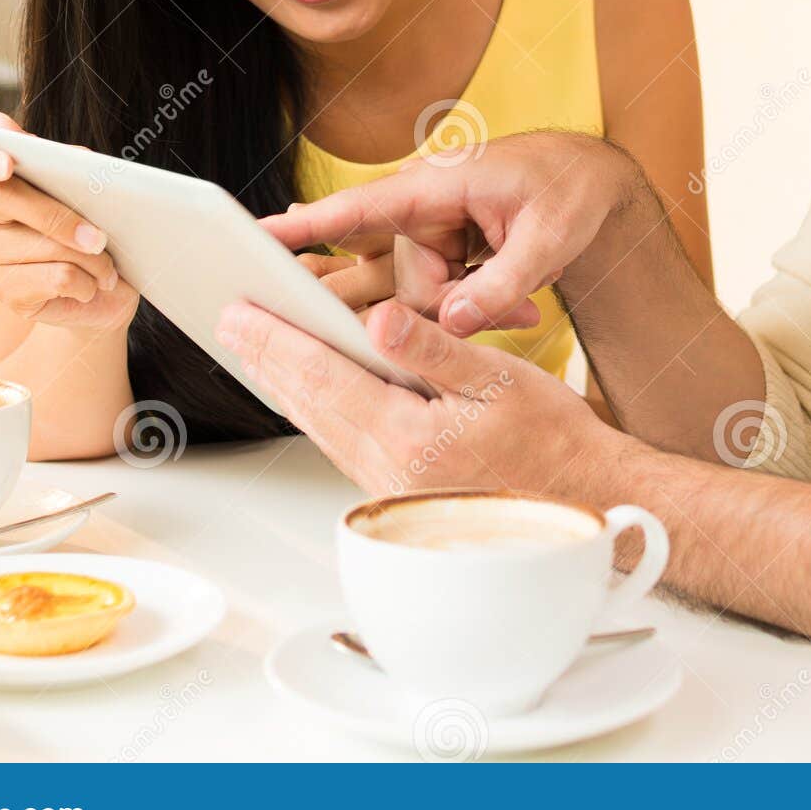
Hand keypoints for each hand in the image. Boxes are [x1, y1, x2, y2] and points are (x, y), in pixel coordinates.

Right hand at [0, 113, 137, 331]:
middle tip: (100, 238)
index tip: (6, 165)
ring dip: (91, 258)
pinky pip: (56, 277)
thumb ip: (71, 167)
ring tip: (106, 267)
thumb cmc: (83, 229)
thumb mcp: (81, 191)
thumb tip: (79, 158)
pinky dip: (86, 283)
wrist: (91, 289)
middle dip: (62, 217)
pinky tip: (89, 286)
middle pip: (5, 196)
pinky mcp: (2, 287)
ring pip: (43, 244)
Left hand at [215, 297, 617, 495]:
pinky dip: (315, 408)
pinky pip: (341, 441)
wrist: (581, 497)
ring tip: (255, 347)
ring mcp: (390, 484)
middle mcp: (388, 468)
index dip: (277, 339)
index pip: (324, 377)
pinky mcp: (400, 488)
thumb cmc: (549, 438)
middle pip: (309, 403)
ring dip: (284, 383)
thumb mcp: (496, 378)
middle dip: (266, 358)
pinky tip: (308, 390)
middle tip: (229, 320)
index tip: (240, 312)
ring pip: (320, 425)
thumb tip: (377, 319)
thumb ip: (431, 348)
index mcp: (408, 436)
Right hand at [260, 131, 638, 336]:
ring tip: (527, 302)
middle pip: (397, 282)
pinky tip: (520, 302)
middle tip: (516, 308)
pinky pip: (439, 297)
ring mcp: (428, 232)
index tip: (253, 238)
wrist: (590, 176)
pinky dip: (476, 306)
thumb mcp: (546, 238)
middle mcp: (419, 208)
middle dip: (448, 306)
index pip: (356, 209)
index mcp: (434, 185)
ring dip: (470, 308)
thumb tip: (454, 327)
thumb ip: (500, 284)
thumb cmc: (568, 187)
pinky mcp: (440, 253)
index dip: (305, 227)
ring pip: (419, 299)